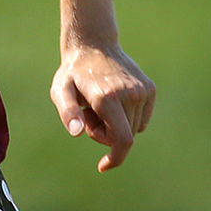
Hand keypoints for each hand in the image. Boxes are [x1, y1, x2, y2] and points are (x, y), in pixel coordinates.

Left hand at [51, 41, 154, 171]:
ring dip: (117, 126)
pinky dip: (128, 118)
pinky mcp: (149, 89)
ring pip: (134, 129)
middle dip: (106, 135)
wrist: (94, 44)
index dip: (116, 158)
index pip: (122, 140)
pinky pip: (142, 119)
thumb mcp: (60, 91)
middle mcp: (130, 94)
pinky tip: (114, 101)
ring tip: (100, 105)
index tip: (103, 166)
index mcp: (107, 98)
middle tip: (89, 115)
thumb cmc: (73, 72)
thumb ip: (67, 112)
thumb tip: (77, 132)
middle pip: (124, 136)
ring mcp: (142, 91)